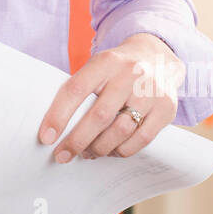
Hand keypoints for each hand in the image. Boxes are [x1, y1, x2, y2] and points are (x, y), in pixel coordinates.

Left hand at [38, 34, 184, 161]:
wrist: (158, 57)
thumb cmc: (117, 69)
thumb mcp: (98, 66)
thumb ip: (80, 89)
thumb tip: (55, 128)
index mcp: (106, 62)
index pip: (76, 89)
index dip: (58, 116)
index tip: (46, 138)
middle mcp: (130, 74)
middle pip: (99, 116)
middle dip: (77, 141)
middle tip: (62, 156)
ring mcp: (151, 91)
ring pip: (120, 131)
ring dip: (99, 148)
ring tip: (87, 153)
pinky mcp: (167, 108)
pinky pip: (140, 139)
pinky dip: (121, 150)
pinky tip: (111, 151)